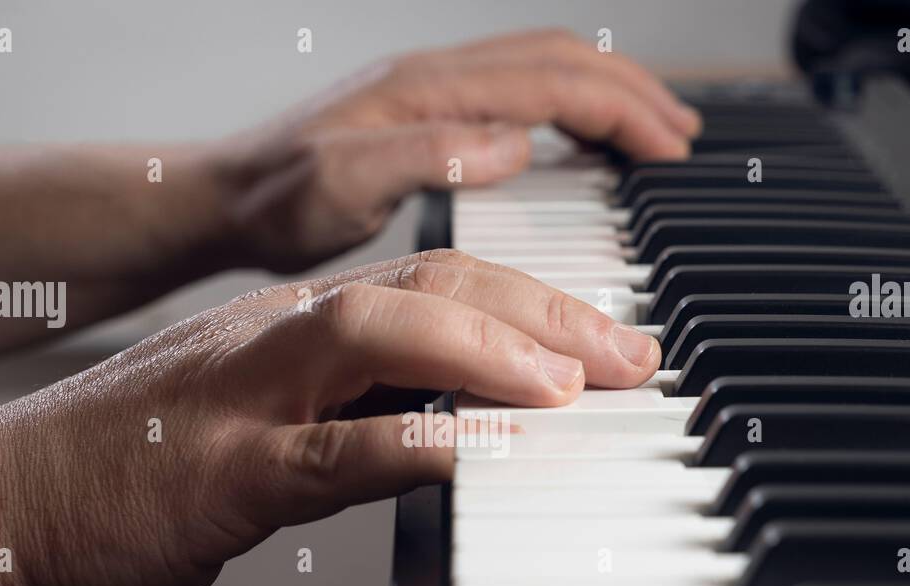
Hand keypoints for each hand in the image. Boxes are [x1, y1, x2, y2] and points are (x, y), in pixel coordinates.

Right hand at [0, 251, 658, 585]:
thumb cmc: (113, 478)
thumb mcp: (246, 430)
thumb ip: (334, 419)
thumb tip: (434, 434)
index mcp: (284, 334)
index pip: (432, 287)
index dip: (534, 307)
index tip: (608, 342)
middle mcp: (272, 345)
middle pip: (432, 288)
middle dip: (547, 314)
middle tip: (633, 356)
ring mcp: (241, 401)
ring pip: (379, 333)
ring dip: (490, 351)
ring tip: (574, 383)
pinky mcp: (214, 478)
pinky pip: (327, 451)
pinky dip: (411, 443)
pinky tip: (480, 451)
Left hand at [216, 29, 700, 271]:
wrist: (226, 198)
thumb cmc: (276, 197)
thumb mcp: (342, 184)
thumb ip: (428, 159)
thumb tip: (514, 147)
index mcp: (431, 91)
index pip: (553, 84)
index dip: (622, 111)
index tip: (671, 149)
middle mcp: (439, 81)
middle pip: (562, 63)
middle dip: (634, 93)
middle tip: (683, 136)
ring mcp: (435, 95)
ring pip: (545, 72)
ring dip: (608, 95)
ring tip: (653, 130)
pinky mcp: (428, 120)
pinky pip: (518, 98)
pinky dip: (567, 112)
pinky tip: (579, 143)